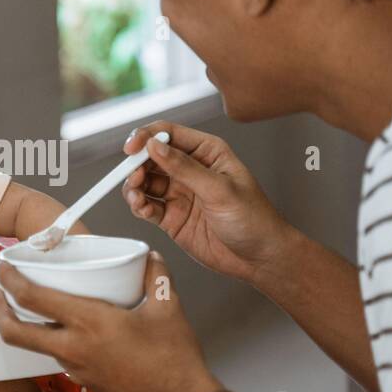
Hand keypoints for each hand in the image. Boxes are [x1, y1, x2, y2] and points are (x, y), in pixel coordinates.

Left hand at [0, 250, 222, 391]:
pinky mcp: (85, 384)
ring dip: (26, 328)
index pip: (34, 299)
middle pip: (16, 333)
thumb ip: (155, 276)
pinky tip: (69, 331)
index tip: (3, 267)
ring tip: (33, 308)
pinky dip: (53, 342)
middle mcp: (73, 348)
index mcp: (89, 323)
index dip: (11, 280)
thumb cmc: (173, 359)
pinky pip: (59, 358)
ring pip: (37, 347)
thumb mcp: (168, 308)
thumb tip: (148, 256)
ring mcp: (76, 370)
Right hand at [122, 121, 294, 284]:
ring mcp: (180, 193)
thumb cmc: (254, 219)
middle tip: (134, 178)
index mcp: (207, 152)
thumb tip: (155, 147)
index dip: (146, 137)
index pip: (169, 134)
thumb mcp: (220, 189)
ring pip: (145, 181)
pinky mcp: (172, 217)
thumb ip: (185, 168)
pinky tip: (142, 209)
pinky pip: (147, 205)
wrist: (259, 258)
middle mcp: (190, 169)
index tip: (132, 149)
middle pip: (151, 157)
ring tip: (137, 197)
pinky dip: (139, 206)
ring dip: (134, 186)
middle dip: (136, 165)